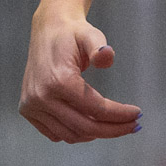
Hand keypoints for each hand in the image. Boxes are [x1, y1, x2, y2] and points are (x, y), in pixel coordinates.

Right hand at [19, 13, 141, 142]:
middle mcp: (41, 97)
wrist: (48, 31)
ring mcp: (32, 106)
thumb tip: (107, 55)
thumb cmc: (73, 34)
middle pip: (85, 127)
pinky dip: (75, 133)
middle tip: (133, 126)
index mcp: (58, 80)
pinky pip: (55, 134)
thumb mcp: (90, 34)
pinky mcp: (28, 110)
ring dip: (96, 134)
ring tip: (115, 126)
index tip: (137, 115)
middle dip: (113, 129)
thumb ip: (99, 46)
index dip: (120, 115)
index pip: (96, 109)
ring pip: (70, 135)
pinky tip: (92, 125)